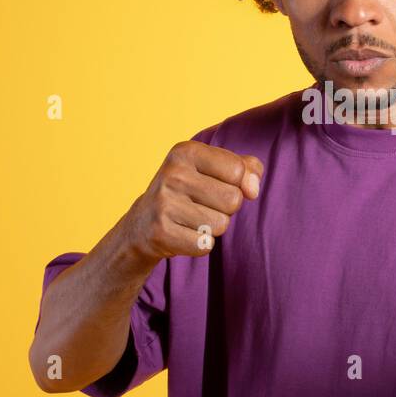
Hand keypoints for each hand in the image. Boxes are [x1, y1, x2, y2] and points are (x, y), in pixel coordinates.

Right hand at [127, 140, 263, 264]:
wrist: (142, 224)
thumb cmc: (188, 193)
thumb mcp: (212, 169)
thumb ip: (244, 168)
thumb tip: (253, 187)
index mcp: (186, 151)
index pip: (238, 170)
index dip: (239, 184)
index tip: (219, 185)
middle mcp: (172, 174)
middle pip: (233, 199)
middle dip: (226, 208)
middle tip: (201, 205)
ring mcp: (164, 203)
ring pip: (221, 224)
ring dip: (212, 227)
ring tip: (190, 219)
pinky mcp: (160, 233)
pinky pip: (205, 245)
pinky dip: (200, 245)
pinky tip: (182, 234)